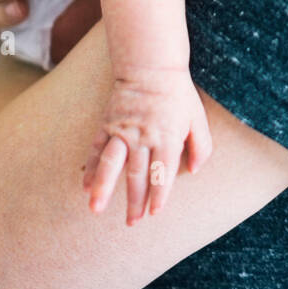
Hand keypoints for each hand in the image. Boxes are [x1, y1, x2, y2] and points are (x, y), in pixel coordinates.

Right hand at [82, 70, 213, 223]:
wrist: (151, 66)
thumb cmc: (178, 95)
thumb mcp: (197, 118)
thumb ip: (201, 146)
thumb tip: (194, 171)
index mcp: (167, 137)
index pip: (162, 172)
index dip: (158, 195)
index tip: (154, 213)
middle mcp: (144, 136)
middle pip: (137, 174)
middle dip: (134, 201)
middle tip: (131, 222)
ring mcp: (123, 130)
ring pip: (111, 163)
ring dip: (103, 188)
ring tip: (95, 208)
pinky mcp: (108, 124)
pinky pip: (97, 149)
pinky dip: (91, 168)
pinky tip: (86, 186)